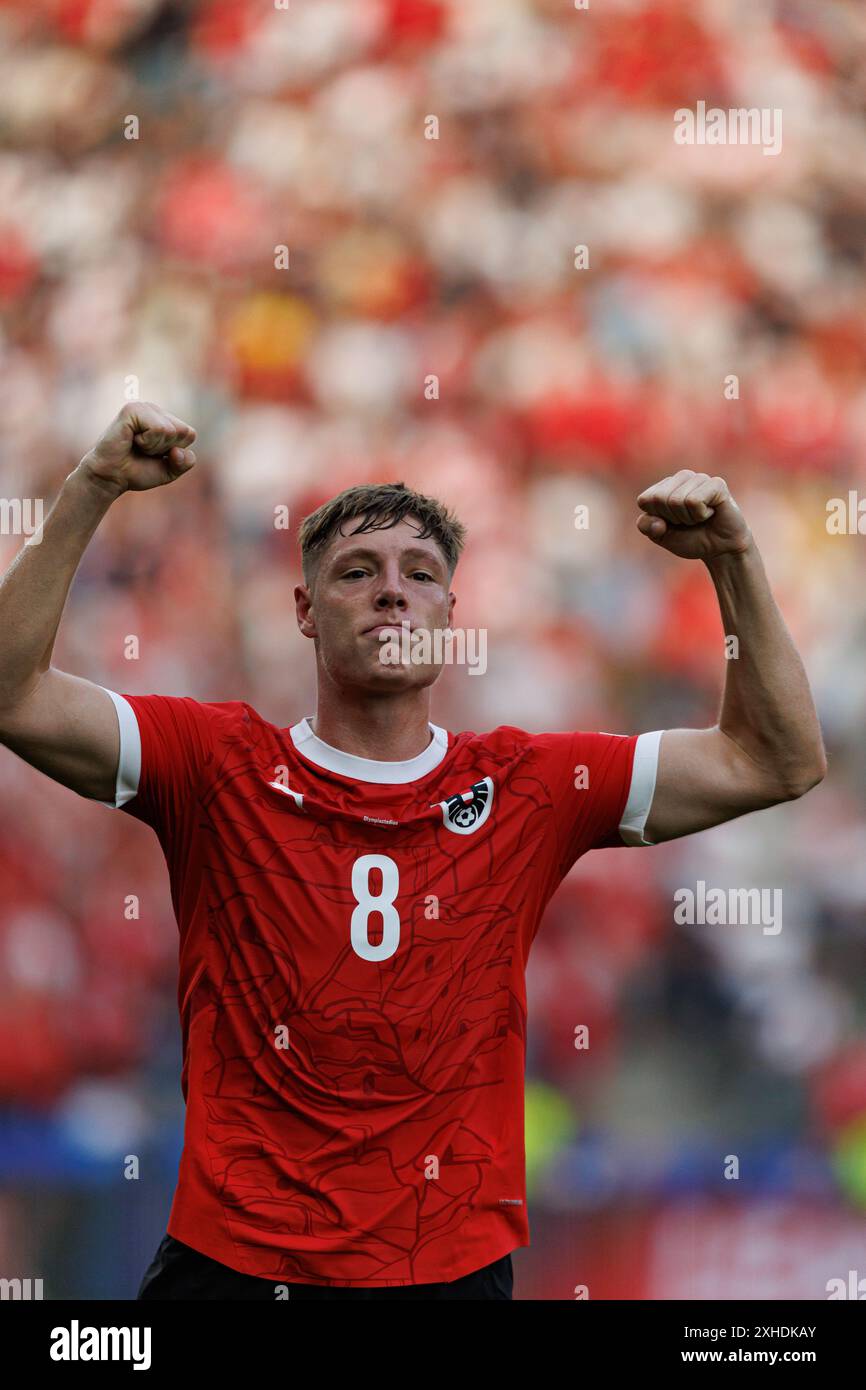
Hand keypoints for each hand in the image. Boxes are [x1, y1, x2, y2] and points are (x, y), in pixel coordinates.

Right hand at [78, 402, 196, 496]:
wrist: (111, 477)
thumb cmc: (136, 471)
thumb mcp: (169, 471)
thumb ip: (185, 463)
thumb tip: (179, 450)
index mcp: (165, 420)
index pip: (190, 434)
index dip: (176, 452)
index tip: (155, 455)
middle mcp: (155, 410)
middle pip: (183, 432)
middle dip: (165, 449)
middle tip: (144, 451)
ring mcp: (143, 407)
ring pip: (170, 430)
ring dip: (154, 446)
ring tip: (137, 446)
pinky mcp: (132, 409)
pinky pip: (158, 428)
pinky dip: (147, 442)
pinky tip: (132, 440)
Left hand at [636, 471, 751, 560]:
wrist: (719, 549)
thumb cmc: (690, 539)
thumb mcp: (660, 536)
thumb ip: (646, 526)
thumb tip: (657, 521)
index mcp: (665, 486)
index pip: (645, 500)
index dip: (657, 519)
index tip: (672, 523)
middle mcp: (681, 478)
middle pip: (659, 499)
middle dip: (672, 518)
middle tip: (689, 522)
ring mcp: (699, 478)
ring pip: (676, 500)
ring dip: (688, 518)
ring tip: (700, 517)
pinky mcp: (716, 484)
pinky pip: (694, 501)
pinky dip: (700, 515)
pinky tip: (711, 513)